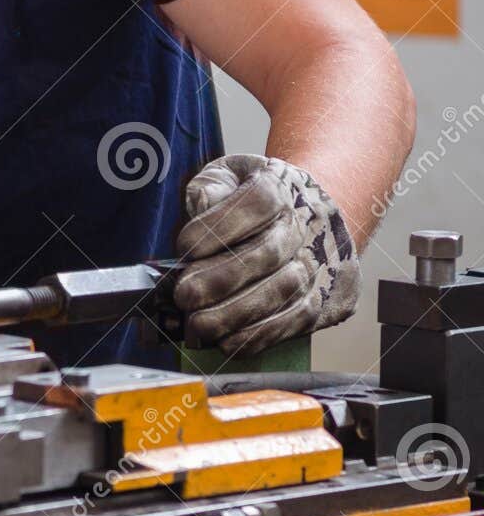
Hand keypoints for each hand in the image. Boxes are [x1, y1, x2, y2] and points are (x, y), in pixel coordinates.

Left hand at [172, 154, 359, 356]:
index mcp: (281, 185)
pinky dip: (260, 335)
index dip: (218, 226)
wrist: (311, 213)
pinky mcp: (331, 297)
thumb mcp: (229, 174)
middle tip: (183, 296)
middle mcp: (309, 223)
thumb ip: (211, 186)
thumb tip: (203, 205)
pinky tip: (228, 341)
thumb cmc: (253, 195)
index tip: (183, 246)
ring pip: (284, 293)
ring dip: (236, 315)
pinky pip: (297, 321)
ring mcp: (325, 262)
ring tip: (198, 326)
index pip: (256, 202)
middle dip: (220, 279)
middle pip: (268, 253)